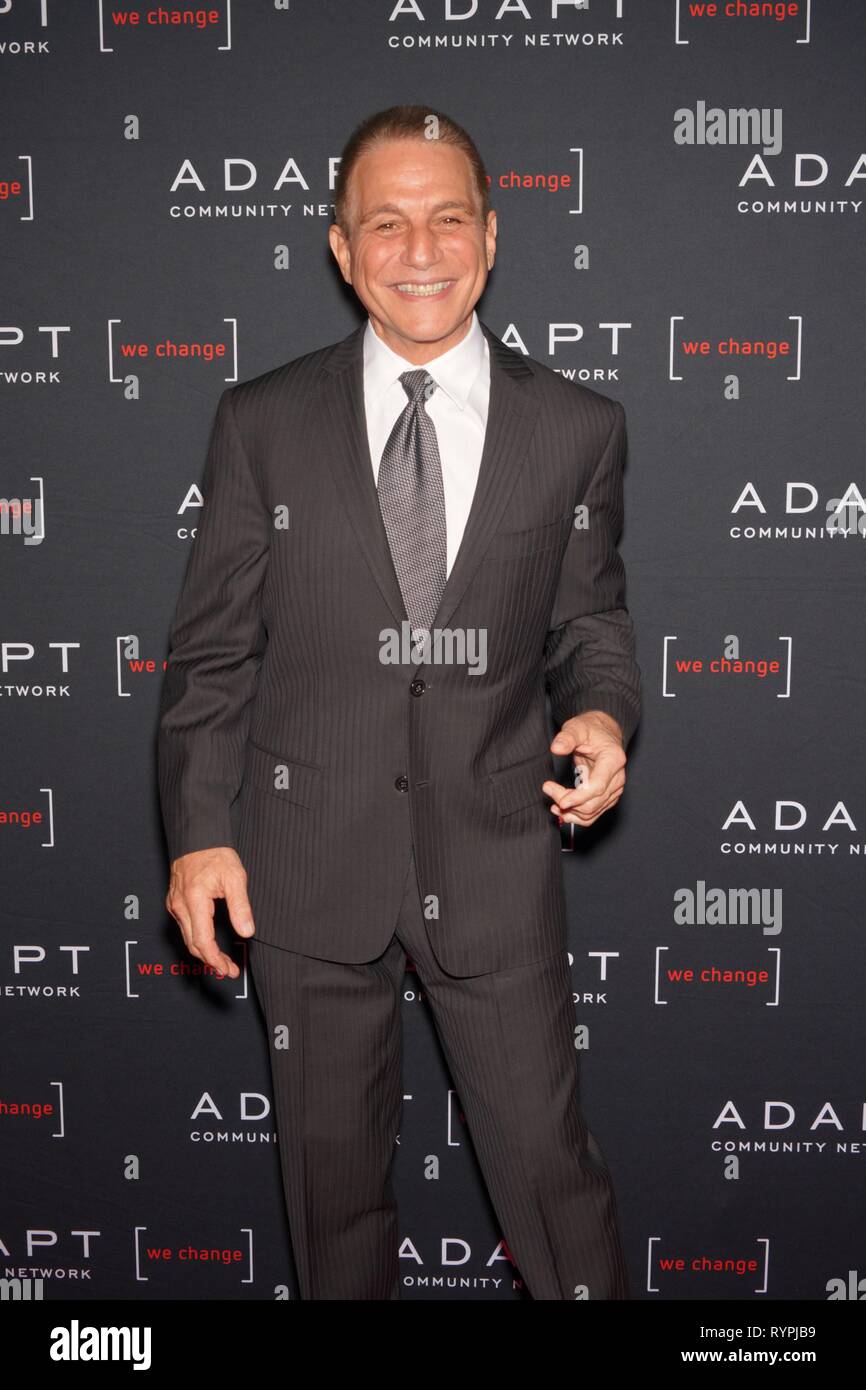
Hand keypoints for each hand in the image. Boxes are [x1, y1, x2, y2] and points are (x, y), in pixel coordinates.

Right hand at [164, 846, 254, 980]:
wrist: (197, 838)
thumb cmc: (215, 855)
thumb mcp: (235, 878)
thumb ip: (240, 907)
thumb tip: (246, 931)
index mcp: (194, 900)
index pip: (202, 941)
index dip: (215, 959)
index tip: (227, 969)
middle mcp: (180, 905)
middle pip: (193, 944)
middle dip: (211, 961)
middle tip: (228, 970)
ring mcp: (175, 904)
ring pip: (187, 938)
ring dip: (204, 952)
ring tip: (222, 961)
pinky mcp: (175, 902)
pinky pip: (185, 927)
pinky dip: (197, 939)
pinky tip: (209, 943)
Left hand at [543, 711, 627, 827]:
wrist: (602, 733)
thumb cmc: (590, 729)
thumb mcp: (577, 727)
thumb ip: (567, 738)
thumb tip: (556, 748)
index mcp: (613, 760)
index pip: (598, 787)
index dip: (579, 797)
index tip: (561, 801)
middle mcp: (618, 778)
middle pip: (593, 802)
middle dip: (569, 803)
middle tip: (548, 789)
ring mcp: (614, 790)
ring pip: (592, 812)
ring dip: (571, 813)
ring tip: (553, 804)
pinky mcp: (608, 797)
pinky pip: (593, 813)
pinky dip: (577, 815)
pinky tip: (562, 809)